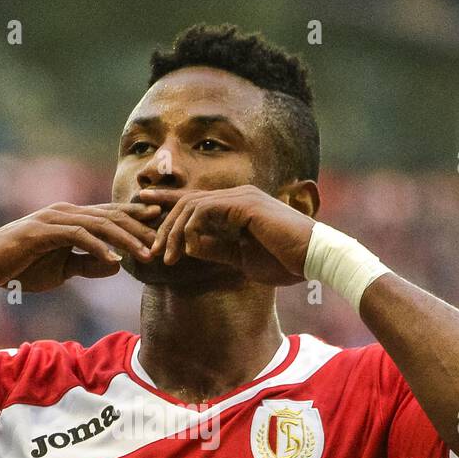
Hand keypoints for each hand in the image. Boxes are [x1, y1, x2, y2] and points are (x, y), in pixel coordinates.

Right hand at [0, 202, 161, 292]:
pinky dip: (97, 247)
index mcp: (71, 218)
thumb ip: (88, 263)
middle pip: (110, 216)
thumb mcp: (62, 269)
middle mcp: (65, 212)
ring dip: (125, 239)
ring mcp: (53, 218)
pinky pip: (76, 236)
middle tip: (163, 243)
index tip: (162, 231)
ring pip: (98, 224)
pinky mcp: (41, 231)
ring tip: (145, 255)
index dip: (137, 222)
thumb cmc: (20, 266)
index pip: (110, 216)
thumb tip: (117, 264)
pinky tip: (114, 259)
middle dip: (139, 229)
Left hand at [137, 185, 315, 285]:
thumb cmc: (285, 261)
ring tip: (167, 256)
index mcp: (237, 207)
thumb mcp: (241, 259)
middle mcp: (237, 196)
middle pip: (187, 202)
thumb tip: (190, 247)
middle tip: (152, 250)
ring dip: (174, 232)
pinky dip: (191, 230)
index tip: (144, 212)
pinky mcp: (244, 205)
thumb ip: (217, 249)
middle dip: (164, 225)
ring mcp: (241, 197)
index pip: (195, 202)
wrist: (314, 260)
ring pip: (192, 206)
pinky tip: (189, 250)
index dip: (167, 204)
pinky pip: (205, 212)